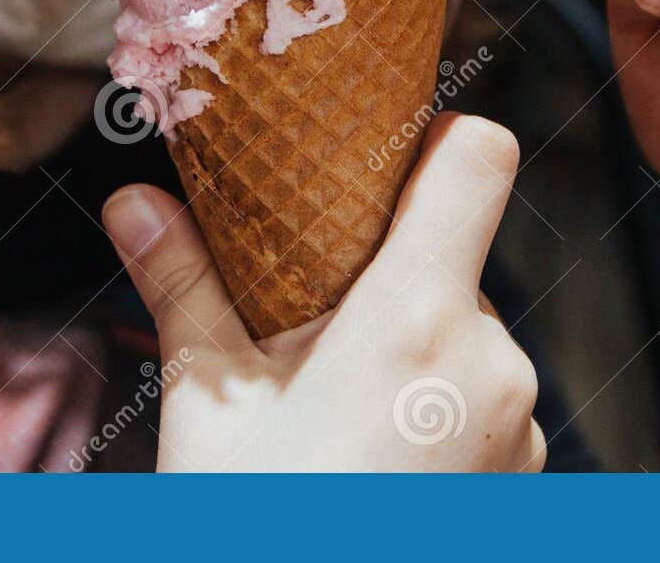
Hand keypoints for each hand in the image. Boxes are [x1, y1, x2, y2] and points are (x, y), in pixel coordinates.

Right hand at [102, 114, 545, 471]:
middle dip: (388, 265)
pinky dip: (434, 397)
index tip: (383, 154)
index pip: (479, 158)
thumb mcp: (210, 403)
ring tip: (332, 393)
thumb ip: (182, 283)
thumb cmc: (262, 523)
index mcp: (416, 318)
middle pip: (457, 250)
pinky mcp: (524, 474)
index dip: (438, 135)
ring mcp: (518, 424)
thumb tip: (135, 202)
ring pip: (466, 326)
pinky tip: (369, 445)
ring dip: (410, 337)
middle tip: (311, 309)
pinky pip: (484, 394)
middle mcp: (489, 361)